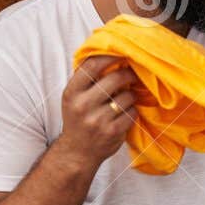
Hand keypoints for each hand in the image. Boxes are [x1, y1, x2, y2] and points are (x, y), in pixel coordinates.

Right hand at [58, 55, 138, 169]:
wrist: (77, 152)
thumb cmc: (79, 118)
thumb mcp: (74, 97)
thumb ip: (88, 79)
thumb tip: (112, 54)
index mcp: (71, 93)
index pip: (92, 65)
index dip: (110, 56)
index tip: (122, 53)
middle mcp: (82, 105)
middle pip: (115, 78)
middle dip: (128, 74)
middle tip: (133, 74)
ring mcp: (97, 120)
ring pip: (127, 96)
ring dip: (131, 95)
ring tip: (126, 99)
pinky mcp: (112, 132)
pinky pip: (132, 112)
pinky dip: (133, 111)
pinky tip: (126, 114)